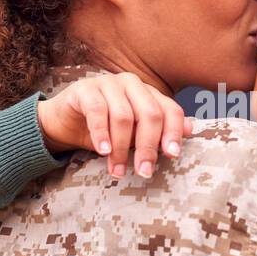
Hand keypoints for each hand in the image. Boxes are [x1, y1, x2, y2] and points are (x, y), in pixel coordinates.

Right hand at [37, 71, 193, 178]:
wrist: (65, 122)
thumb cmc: (105, 129)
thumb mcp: (134, 135)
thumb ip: (158, 132)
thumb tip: (190, 129)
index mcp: (148, 93)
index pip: (170, 110)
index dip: (174, 132)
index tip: (172, 155)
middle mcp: (132, 84)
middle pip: (149, 114)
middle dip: (148, 147)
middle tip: (144, 172)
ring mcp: (108, 83)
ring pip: (123, 116)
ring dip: (121, 148)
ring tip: (118, 171)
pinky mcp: (85, 89)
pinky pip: (97, 111)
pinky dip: (102, 134)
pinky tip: (103, 152)